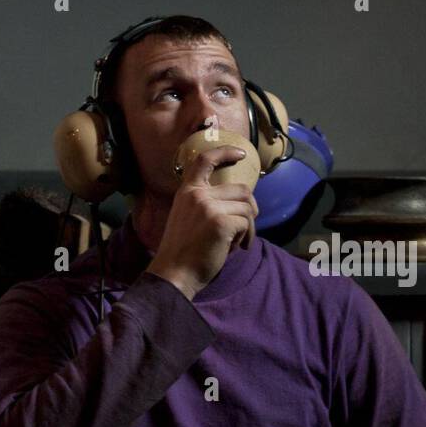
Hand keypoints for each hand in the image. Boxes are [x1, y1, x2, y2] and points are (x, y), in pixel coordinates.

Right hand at [145, 144, 258, 299]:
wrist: (175, 274)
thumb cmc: (184, 252)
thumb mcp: (189, 218)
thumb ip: (207, 204)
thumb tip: (241, 200)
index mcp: (187, 191)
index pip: (204, 160)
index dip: (224, 152)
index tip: (240, 154)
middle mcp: (197, 195)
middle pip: (242, 190)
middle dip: (250, 209)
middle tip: (245, 229)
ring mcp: (208, 207)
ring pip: (248, 207)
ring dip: (249, 227)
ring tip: (238, 242)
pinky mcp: (221, 222)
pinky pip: (246, 223)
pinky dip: (246, 237)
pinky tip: (235, 249)